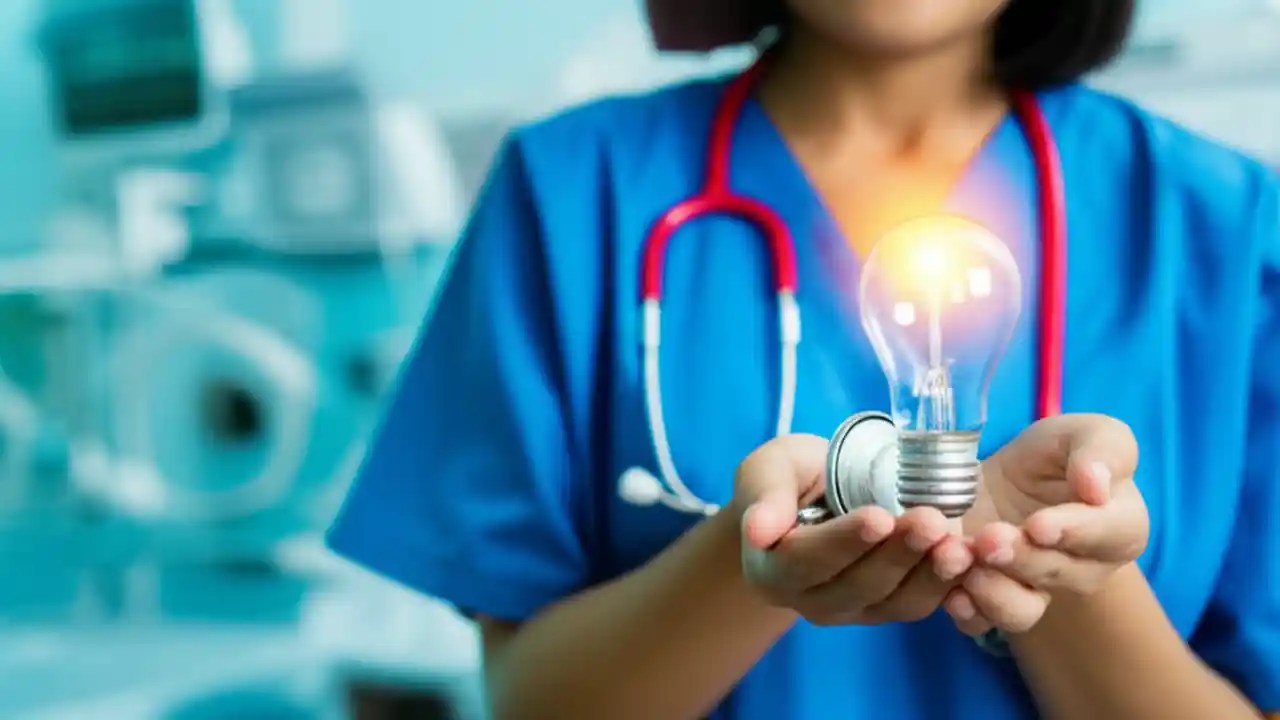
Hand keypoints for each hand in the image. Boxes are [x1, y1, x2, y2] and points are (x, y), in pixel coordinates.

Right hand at [731, 435, 974, 626]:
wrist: (814, 496)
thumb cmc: (789, 478)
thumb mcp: (768, 469)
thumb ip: (765, 495)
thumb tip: (758, 530)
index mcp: (771, 570)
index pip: (806, 561)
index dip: (844, 542)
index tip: (878, 517)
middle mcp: (810, 601)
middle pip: (857, 585)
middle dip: (898, 554)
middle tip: (931, 521)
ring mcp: (853, 610)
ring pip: (894, 601)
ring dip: (929, 574)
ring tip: (957, 544)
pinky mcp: (888, 608)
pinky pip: (919, 604)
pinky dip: (946, 584)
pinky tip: (969, 557)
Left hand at [945, 414, 1149, 636]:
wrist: (993, 481)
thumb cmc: (1049, 458)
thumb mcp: (1079, 433)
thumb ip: (1102, 449)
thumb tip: (1097, 485)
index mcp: (1118, 526)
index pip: (1111, 535)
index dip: (1076, 532)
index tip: (1039, 525)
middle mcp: (1081, 570)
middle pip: (1058, 575)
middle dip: (1021, 557)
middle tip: (988, 538)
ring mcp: (1034, 591)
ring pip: (1022, 611)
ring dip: (991, 591)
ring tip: (960, 559)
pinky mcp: (988, 600)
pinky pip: (981, 623)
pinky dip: (965, 611)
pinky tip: (948, 592)